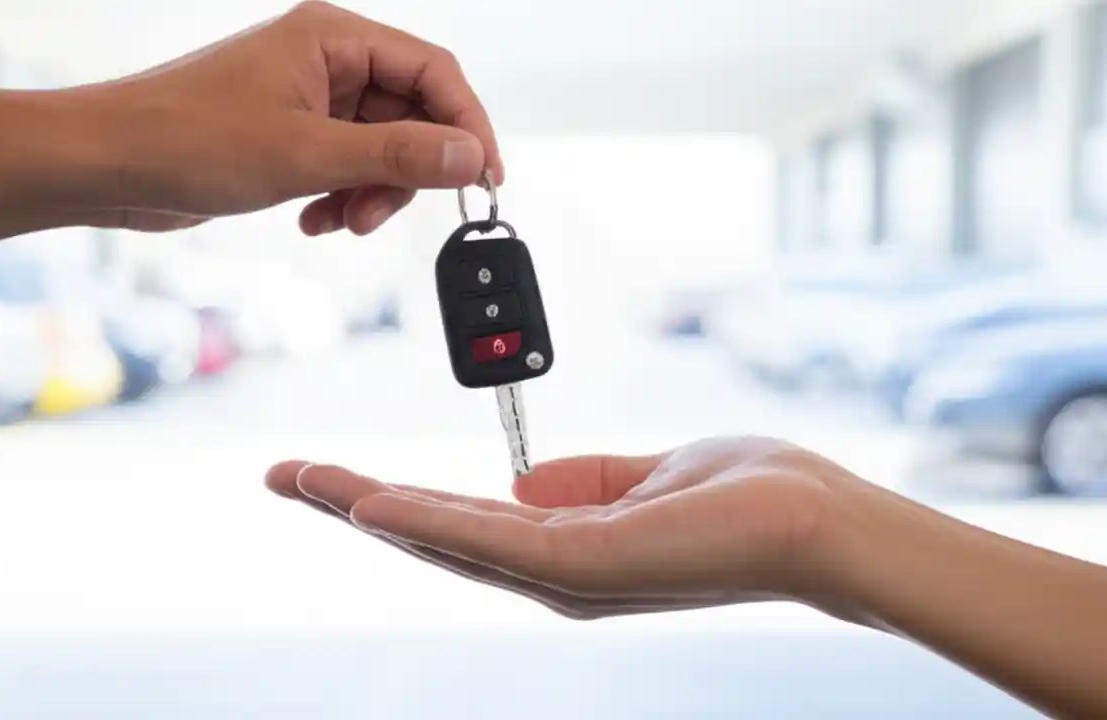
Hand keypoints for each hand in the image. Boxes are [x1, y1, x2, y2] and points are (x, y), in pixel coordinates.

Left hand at [84, 0, 501, 234]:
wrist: (107, 165)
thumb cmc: (186, 140)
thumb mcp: (307, 155)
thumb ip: (397, 156)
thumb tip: (470, 156)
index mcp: (333, 37)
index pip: (434, 72)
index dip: (468, 126)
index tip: (485, 179)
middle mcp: (326, 60)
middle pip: (412, 114)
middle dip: (406, 172)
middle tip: (380, 213)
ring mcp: (308, 97)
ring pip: (381, 147)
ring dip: (372, 192)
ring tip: (340, 220)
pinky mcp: (290, 133)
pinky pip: (346, 164)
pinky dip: (342, 196)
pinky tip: (314, 218)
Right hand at [265, 437, 862, 619]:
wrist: (821, 521)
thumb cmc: (750, 496)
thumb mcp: (647, 474)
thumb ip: (584, 481)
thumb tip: (521, 483)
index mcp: (568, 552)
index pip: (461, 525)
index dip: (394, 503)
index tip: (336, 478)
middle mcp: (555, 576)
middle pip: (434, 539)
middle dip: (354, 509)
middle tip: (284, 478)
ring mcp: (567, 577)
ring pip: (445, 541)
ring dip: (367, 510)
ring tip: (303, 481)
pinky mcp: (587, 566)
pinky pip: (490, 540)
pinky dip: (426, 521)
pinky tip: (373, 503)